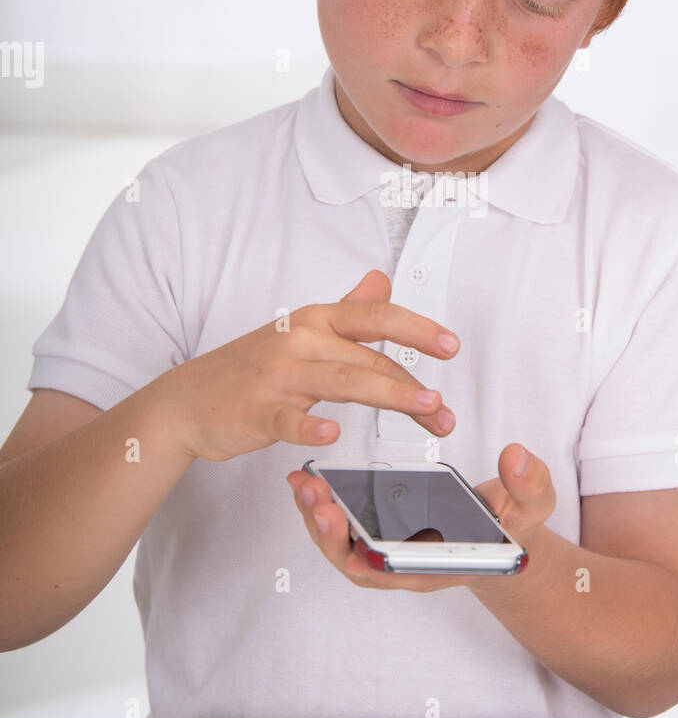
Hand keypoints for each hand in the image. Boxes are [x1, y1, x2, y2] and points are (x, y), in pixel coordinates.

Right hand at [159, 269, 458, 462]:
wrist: (187, 400)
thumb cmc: (249, 367)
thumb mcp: (300, 328)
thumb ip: (347, 308)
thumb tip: (382, 281)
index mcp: (314, 320)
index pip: (376, 317)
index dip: (417, 328)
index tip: (450, 345)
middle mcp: (299, 340)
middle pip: (368, 358)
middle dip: (414, 385)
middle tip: (444, 407)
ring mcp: (278, 376)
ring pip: (343, 382)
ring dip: (389, 395)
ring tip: (425, 410)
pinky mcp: (258, 411)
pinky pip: (288, 419)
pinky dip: (309, 428)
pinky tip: (330, 437)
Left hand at [286, 442, 556, 591]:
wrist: (503, 529)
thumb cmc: (514, 524)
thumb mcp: (533, 504)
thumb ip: (529, 484)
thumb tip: (516, 456)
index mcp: (444, 566)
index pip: (403, 576)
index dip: (375, 568)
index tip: (354, 553)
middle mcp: (411, 564)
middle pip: (361, 563)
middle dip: (333, 536)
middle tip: (318, 502)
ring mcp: (392, 549)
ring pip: (344, 546)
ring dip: (319, 519)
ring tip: (304, 486)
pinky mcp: (382, 530)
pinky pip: (344, 526)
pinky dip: (323, 506)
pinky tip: (308, 481)